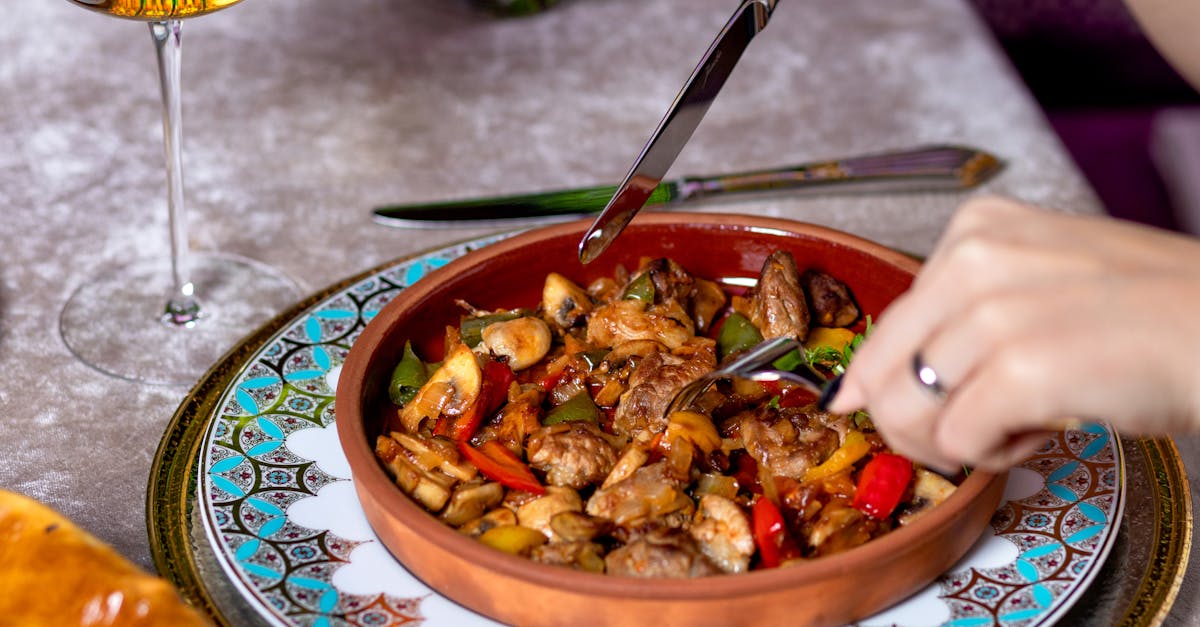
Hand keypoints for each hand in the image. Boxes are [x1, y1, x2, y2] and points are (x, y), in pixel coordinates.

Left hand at [827, 196, 1199, 471]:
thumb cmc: (1148, 317)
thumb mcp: (1040, 283)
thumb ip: (962, 315)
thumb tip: (874, 384)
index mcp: (975, 231)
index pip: (886, 328)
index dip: (890, 384)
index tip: (914, 406)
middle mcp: (974, 260)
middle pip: (880, 373)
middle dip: (910, 425)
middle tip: (961, 436)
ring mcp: (995, 312)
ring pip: (904, 412)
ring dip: (952, 442)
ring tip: (1011, 427)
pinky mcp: (1023, 369)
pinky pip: (958, 441)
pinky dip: (994, 456)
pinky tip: (1040, 432)